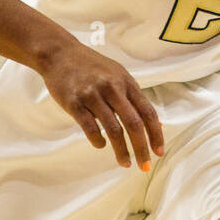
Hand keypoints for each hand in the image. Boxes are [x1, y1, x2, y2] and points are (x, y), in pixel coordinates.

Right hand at [39, 38, 164, 169]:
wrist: (59, 53)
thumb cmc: (92, 67)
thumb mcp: (118, 75)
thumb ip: (134, 98)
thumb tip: (155, 124)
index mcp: (126, 82)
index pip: (147, 112)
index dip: (156, 134)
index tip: (159, 152)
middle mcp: (112, 88)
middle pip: (134, 124)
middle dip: (142, 149)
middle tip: (145, 166)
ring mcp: (93, 95)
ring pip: (113, 130)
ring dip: (121, 151)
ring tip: (125, 163)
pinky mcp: (74, 102)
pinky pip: (90, 128)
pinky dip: (99, 141)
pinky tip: (101, 145)